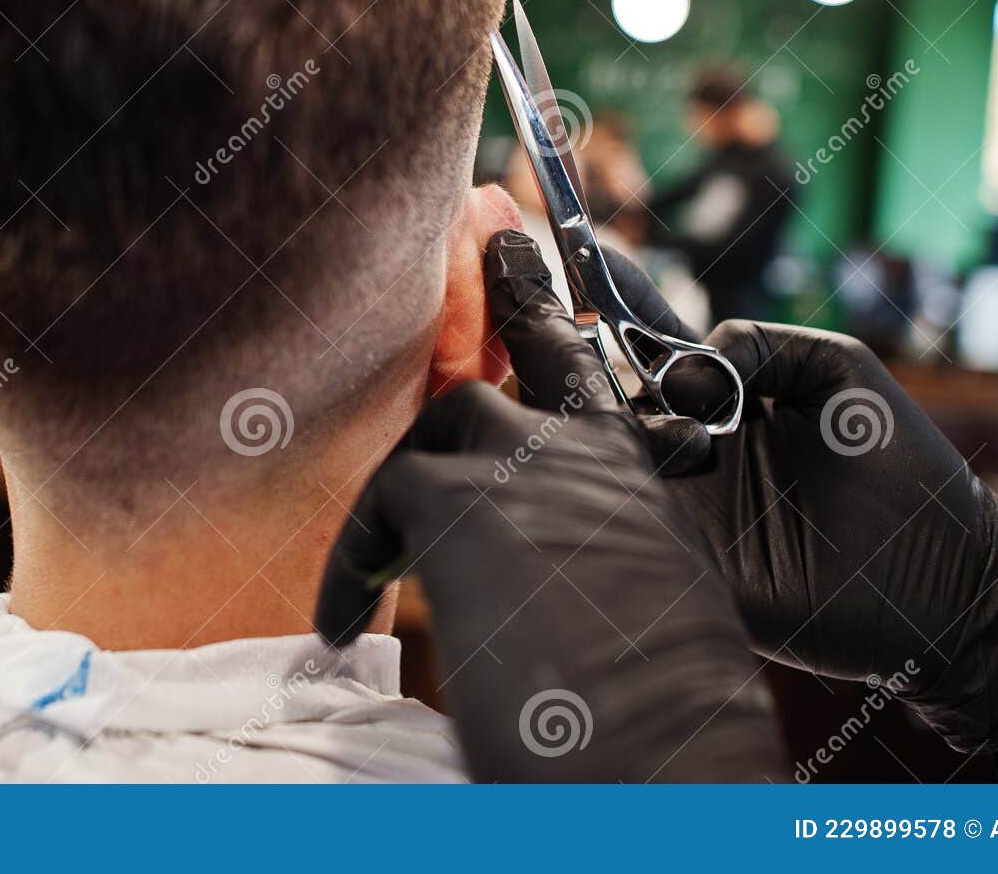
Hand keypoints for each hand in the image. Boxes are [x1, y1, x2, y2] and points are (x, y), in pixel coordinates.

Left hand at [314, 231, 783, 781]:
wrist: (656, 762)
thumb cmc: (657, 720)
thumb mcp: (634, 604)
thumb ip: (587, 550)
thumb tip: (545, 569)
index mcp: (634, 481)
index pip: (581, 369)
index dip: (539, 306)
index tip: (511, 252)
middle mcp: (587, 453)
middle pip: (519, 351)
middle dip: (484, 298)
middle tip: (471, 235)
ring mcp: (525, 461)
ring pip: (445, 420)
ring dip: (408, 475)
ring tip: (373, 526)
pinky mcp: (458, 496)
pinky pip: (380, 498)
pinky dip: (352, 562)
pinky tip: (340, 616)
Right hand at [605, 248, 997, 752]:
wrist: (944, 571)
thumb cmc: (902, 465)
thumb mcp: (838, 369)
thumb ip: (759, 340)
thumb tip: (685, 366)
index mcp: (721, 397)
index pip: (650, 340)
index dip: (613, 299)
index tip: (580, 252)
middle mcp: (688, 446)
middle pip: (610, 397)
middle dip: (577, 359)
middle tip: (562, 331)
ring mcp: (684, 505)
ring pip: (611, 457)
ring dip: (612, 427)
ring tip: (662, 422)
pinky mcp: (689, 562)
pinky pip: (637, 525)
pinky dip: (623, 495)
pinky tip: (631, 466)